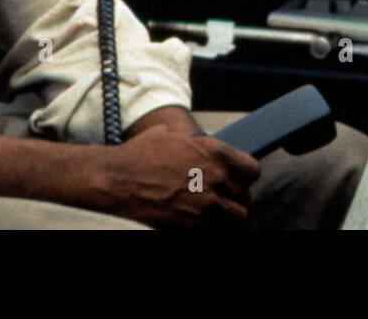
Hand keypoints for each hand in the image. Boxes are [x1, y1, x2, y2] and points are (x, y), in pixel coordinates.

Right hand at [96, 124, 261, 228]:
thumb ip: (195, 144)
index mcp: (214, 152)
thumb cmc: (138, 155)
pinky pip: (219, 232)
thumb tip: (201, 148)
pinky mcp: (195, 225)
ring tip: (220, 220)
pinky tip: (207, 227)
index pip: (251, 170)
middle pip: (244, 197)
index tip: (238, 183)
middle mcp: (216, 177)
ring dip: (231, 219)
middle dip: (236, 201)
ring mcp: (207, 203)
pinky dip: (216, 230)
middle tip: (225, 206)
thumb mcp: (171, 136)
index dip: (245, 178)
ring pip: (238, 219)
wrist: (116, 179)